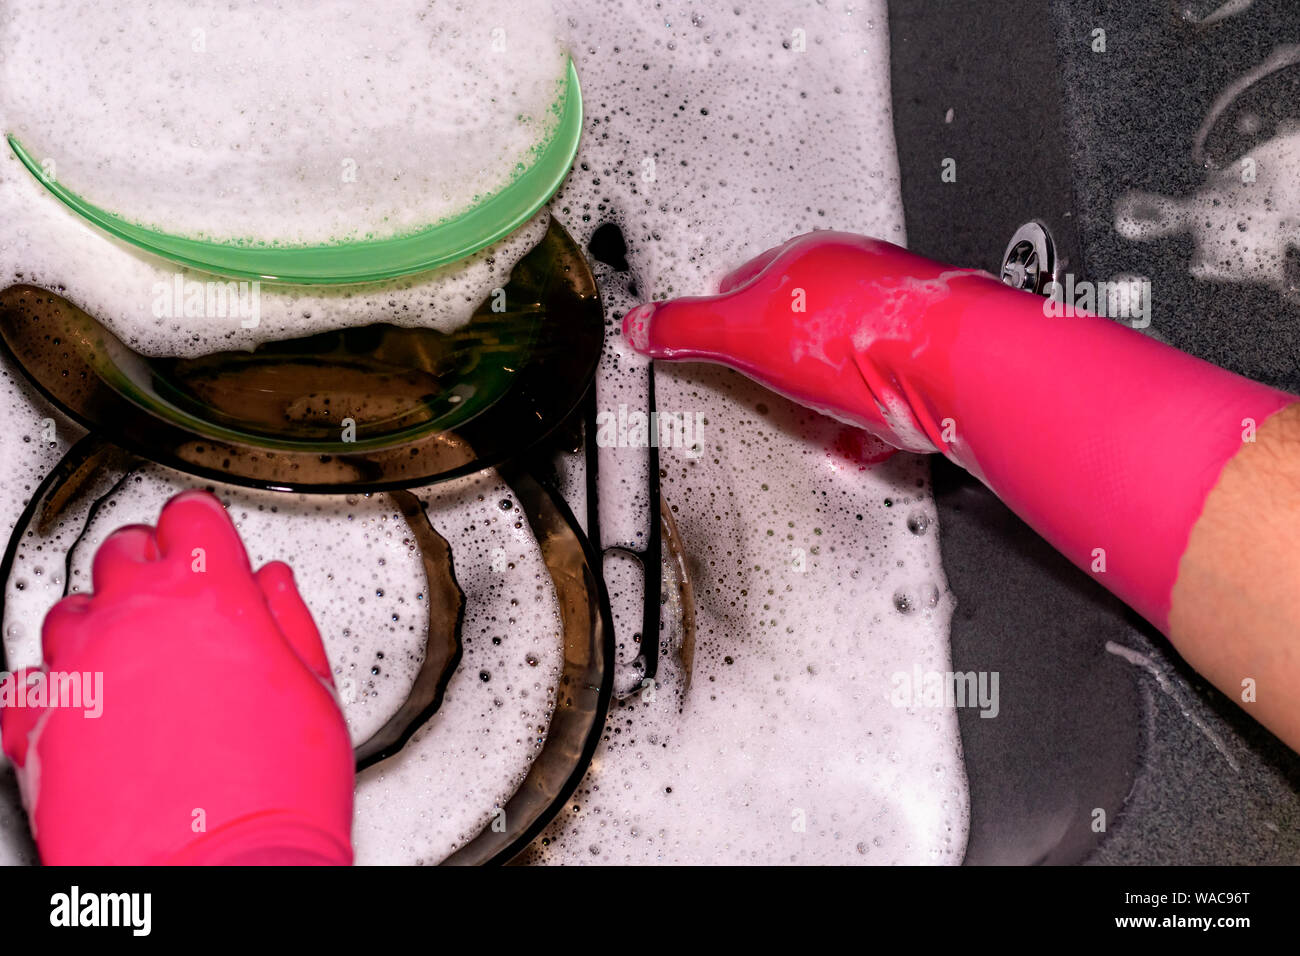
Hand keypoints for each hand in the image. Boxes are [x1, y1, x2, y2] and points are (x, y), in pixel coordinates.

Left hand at [0, 490, 353, 864]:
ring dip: (103, 621)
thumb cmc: (276, 795)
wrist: (221, 875)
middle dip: (151, 564)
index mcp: (210, 595)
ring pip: (70, 609)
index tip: (206, 541)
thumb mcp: (316, 692)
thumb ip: (289, 621)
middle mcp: (135, 616)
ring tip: (137, 660)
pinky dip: (57, 685)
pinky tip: (94, 706)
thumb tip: (272, 586)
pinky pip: (30, 679)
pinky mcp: (37, 721)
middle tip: (176, 598)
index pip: (190, 516)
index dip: (202, 526)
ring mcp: (80, 666)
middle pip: (123, 550)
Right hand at [622, 232, 994, 456]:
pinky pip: (884, 390)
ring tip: (806, 405)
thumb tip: (640, 324)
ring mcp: (895, 321)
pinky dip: (865, 416)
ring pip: (848, 347)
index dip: (726, 302)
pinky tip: (856, 438)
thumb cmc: (853, 337)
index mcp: (806, 262)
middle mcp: (856, 281)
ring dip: (825, 377)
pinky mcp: (925, 363)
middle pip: (802, 311)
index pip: (752, 275)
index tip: (713, 321)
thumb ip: (687, 329)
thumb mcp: (741, 334)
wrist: (945, 367)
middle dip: (779, 342)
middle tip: (757, 366)